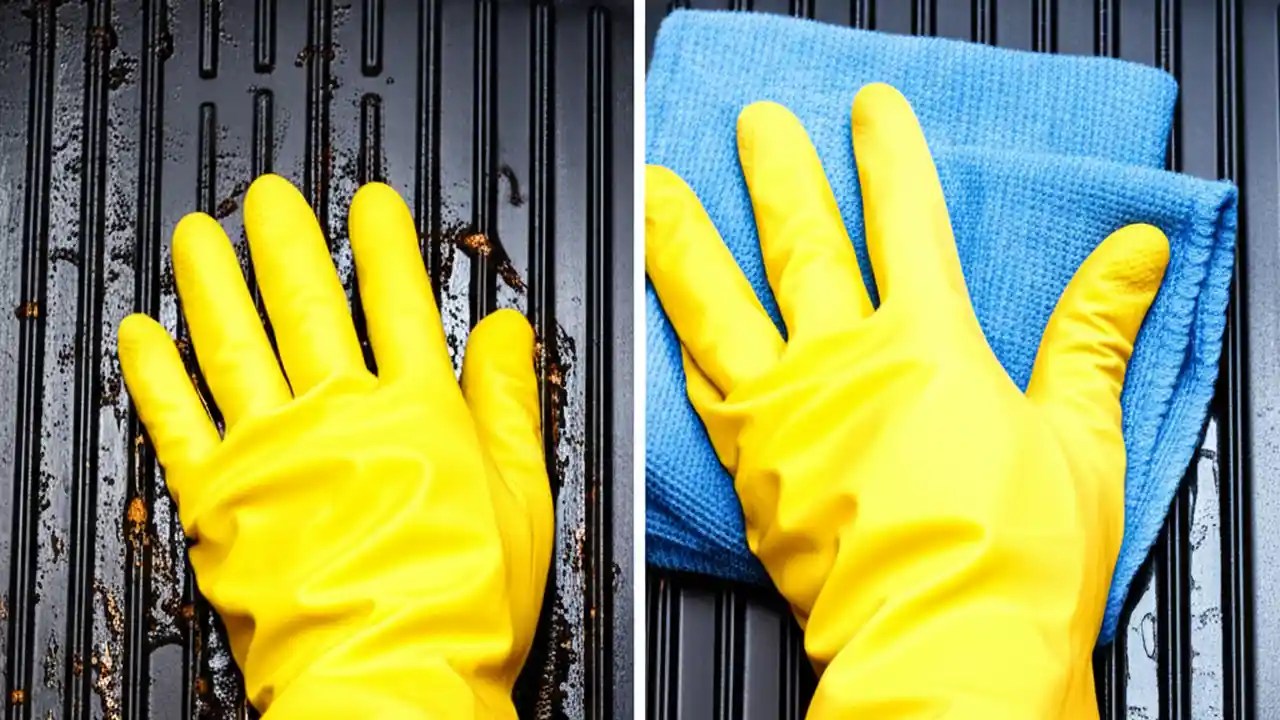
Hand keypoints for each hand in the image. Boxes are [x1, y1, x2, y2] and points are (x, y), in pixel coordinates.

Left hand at [118, 175, 552, 718]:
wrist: (393, 680)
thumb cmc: (461, 605)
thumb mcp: (523, 496)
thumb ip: (510, 402)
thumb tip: (510, 333)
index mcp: (417, 410)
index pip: (398, 303)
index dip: (384, 245)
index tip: (370, 205)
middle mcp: (338, 414)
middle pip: (306, 304)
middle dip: (287, 240)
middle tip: (266, 196)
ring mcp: (272, 450)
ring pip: (234, 342)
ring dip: (213, 281)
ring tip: (198, 236)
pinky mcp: (217, 497)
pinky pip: (176, 419)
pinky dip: (156, 373)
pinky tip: (143, 333)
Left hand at [645, 84, 1167, 717]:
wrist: (946, 653)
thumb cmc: (1014, 563)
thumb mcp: (1082, 437)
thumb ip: (1094, 335)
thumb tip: (1132, 256)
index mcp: (928, 346)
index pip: (904, 222)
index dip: (889, 156)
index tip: (869, 112)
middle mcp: (842, 368)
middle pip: (801, 246)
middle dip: (779, 175)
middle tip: (755, 126)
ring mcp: (784, 419)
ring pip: (720, 306)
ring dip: (686, 239)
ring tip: (655, 193)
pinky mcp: (749, 473)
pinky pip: (702, 390)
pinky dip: (680, 344)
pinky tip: (664, 322)